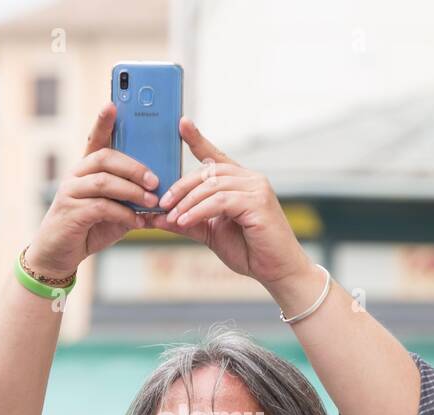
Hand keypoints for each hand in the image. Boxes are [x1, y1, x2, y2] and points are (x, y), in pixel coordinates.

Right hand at [23, 103, 158, 277]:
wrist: (60, 254)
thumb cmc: (89, 228)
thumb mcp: (115, 211)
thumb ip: (133, 200)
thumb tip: (161, 196)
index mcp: (87, 169)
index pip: (96, 138)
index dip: (103, 121)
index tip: (113, 104)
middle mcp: (76, 175)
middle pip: (105, 157)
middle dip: (134, 167)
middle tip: (156, 180)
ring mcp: (70, 192)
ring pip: (104, 180)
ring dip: (132, 190)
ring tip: (152, 202)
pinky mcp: (70, 212)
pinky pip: (101, 206)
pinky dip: (123, 213)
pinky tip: (137, 222)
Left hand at [151, 118, 312, 290]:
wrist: (277, 271)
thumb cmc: (249, 251)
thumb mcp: (211, 233)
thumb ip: (187, 222)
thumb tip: (156, 218)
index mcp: (240, 181)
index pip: (215, 157)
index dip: (198, 139)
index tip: (181, 123)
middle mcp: (250, 178)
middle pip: (207, 172)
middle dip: (181, 188)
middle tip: (162, 205)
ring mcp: (257, 188)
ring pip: (212, 185)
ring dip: (188, 202)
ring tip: (172, 218)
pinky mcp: (258, 202)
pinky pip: (220, 200)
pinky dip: (199, 210)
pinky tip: (185, 221)